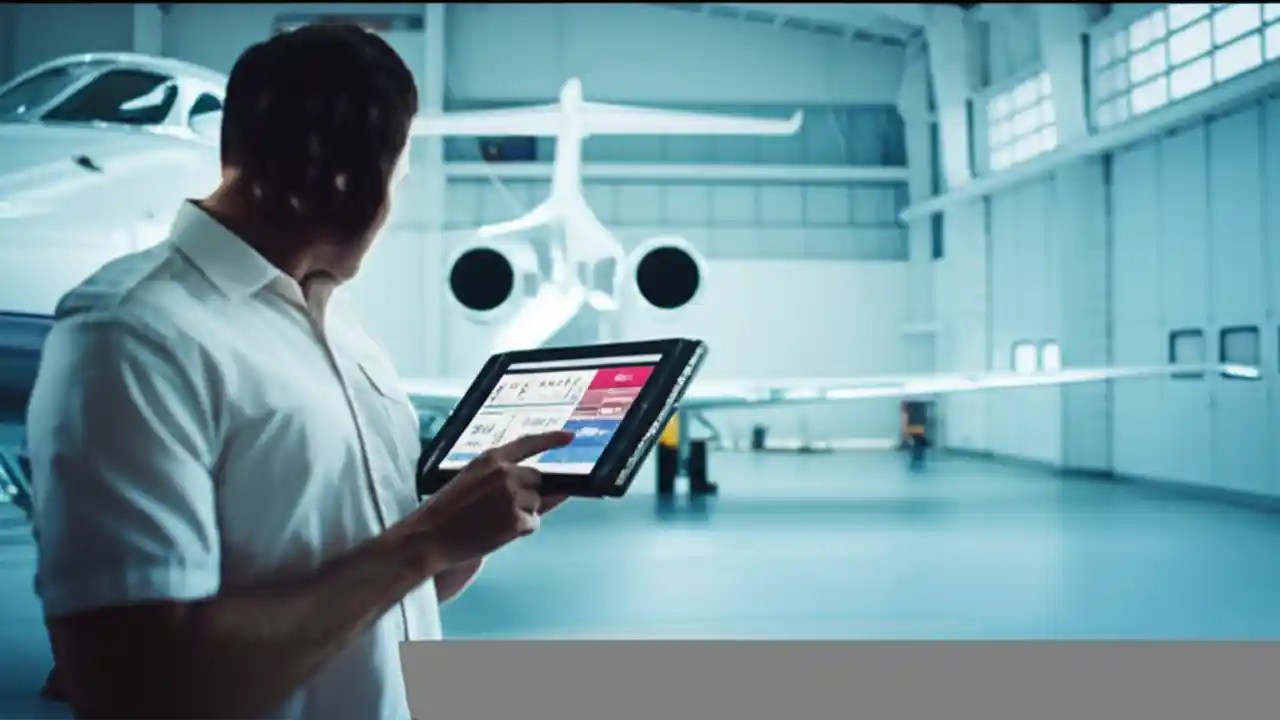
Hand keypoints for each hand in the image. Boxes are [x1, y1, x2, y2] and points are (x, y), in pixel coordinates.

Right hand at [393, 431, 573, 572]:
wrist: (429, 539)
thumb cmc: (447, 511)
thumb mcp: (472, 482)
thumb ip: (505, 476)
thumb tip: (542, 480)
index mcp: (490, 458)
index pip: (528, 443)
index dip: (551, 439)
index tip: (570, 437)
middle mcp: (505, 473)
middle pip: (537, 479)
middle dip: (527, 493)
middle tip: (499, 509)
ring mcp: (512, 496)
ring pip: (536, 503)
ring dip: (523, 513)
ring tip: (492, 522)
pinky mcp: (517, 520)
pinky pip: (533, 523)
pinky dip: (520, 531)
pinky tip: (496, 533)